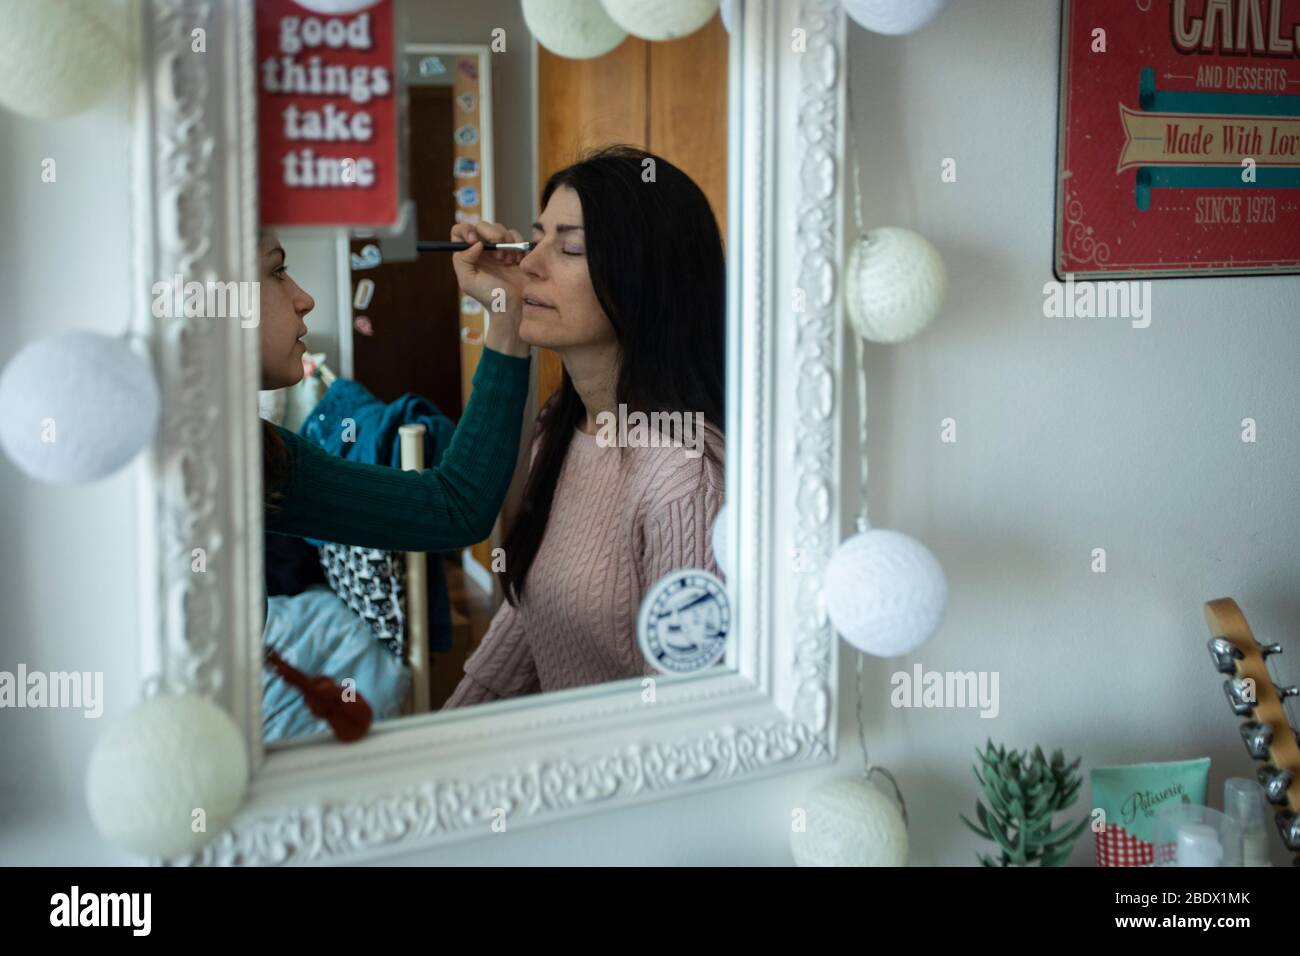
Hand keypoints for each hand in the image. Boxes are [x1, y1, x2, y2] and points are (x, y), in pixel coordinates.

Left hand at [450, 221, 527, 357]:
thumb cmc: (490, 297)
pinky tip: (517, 261)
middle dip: (491, 235)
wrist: (514, 306)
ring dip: (505, 242)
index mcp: (468, 255)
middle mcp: (482, 249)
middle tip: (497, 254)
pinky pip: (515, 235)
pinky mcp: (515, 249)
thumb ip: (463, 260)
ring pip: (499, 228)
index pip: (460, 231)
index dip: (466, 230)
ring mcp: (499, 247)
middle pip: (481, 225)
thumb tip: (475, 243)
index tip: (473, 240)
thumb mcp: (469, 282)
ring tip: (507, 261)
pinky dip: (516, 244)